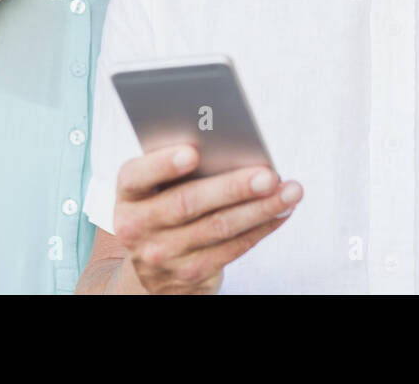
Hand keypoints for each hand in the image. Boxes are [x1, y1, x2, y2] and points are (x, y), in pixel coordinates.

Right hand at [112, 144, 302, 293]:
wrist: (153, 268)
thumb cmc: (163, 204)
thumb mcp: (155, 187)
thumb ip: (177, 166)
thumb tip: (230, 144)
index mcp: (128, 194)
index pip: (137, 176)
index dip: (163, 164)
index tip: (192, 151)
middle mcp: (137, 226)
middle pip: (188, 203)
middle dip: (232, 187)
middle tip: (268, 175)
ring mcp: (163, 254)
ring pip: (218, 228)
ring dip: (260, 208)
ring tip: (290, 191)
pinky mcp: (190, 273)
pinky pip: (232, 248)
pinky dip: (262, 227)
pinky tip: (282, 211)